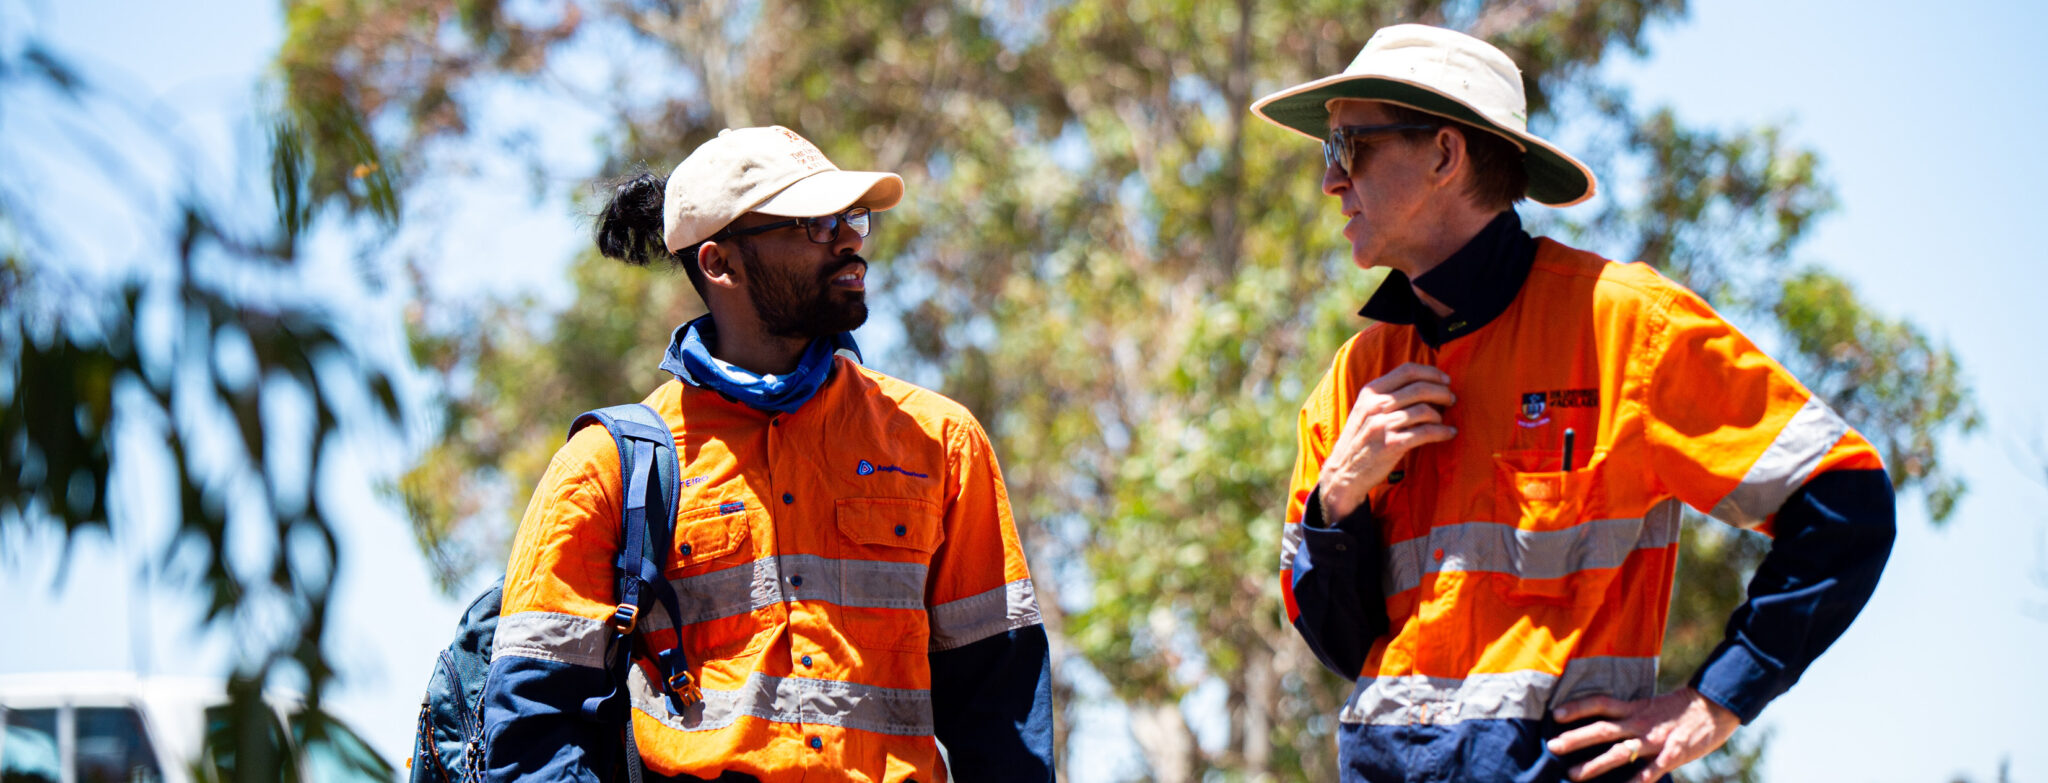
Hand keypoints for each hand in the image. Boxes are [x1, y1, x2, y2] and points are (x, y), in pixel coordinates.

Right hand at [1318, 363, 1456, 519]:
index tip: (1445, 379)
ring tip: (1444, 421)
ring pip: (1425, 410)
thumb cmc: (1360, 441)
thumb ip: (1387, 396)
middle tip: (1451, 399)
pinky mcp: (1392, 444)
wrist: (1343, 473)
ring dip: (1441, 415)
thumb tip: (1423, 385)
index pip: (1407, 371)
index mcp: (1370, 392)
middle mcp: (1376, 405)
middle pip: (1419, 388)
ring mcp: (1383, 425)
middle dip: (1442, 392)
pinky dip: (1443, 432)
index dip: (1431, 373)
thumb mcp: (1365, 411)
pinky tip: (1449, 433)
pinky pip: (1426, 432)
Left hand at [1546, 687, 1741, 781]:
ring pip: (1621, 752)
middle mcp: (1640, 722)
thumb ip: (1625, 715)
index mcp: (1633, 708)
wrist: (1714, 707)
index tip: (1555, 714)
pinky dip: (1636, 781)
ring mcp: (1655, 740)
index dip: (1577, 707)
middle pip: (1603, 729)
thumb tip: (1598, 725)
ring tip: (1573, 775)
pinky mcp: (1672, 755)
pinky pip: (1651, 772)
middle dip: (1576, 738)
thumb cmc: (1676, 710)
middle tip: (1551, 747)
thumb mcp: (1648, 706)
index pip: (1600, 703)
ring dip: (1595, 764)